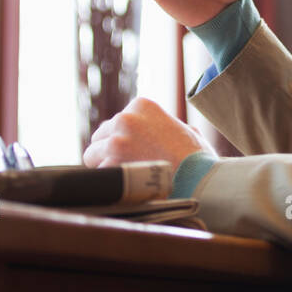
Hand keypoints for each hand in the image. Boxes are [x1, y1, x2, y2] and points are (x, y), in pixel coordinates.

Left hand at [81, 96, 215, 171]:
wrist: (199, 178)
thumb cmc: (197, 158)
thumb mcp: (183, 129)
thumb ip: (164, 125)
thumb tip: (164, 131)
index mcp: (141, 105)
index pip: (117, 121)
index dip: (125, 139)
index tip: (137, 151)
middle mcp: (125, 118)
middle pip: (101, 136)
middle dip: (111, 151)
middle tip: (129, 166)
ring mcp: (115, 141)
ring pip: (93, 154)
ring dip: (106, 166)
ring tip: (127, 178)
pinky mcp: (110, 164)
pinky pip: (97, 175)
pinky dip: (109, 183)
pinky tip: (126, 187)